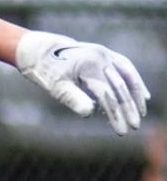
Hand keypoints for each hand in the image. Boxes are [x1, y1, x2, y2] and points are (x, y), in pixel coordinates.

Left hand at [15, 30, 150, 134]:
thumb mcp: (55, 86)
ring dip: (135, 95)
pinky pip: (125, 67)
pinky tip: (142, 94)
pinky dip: (134, 81)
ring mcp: (104, 54)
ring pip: (127, 76)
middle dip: (128, 108)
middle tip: (134, 127)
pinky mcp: (105, 53)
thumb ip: (72, 98)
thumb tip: (89, 113)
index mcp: (89, 66)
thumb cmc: (44, 70)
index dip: (116, 114)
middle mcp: (101, 57)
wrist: (37, 49)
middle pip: (120, 87)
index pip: (107, 94)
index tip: (121, 131)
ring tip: (141, 113)